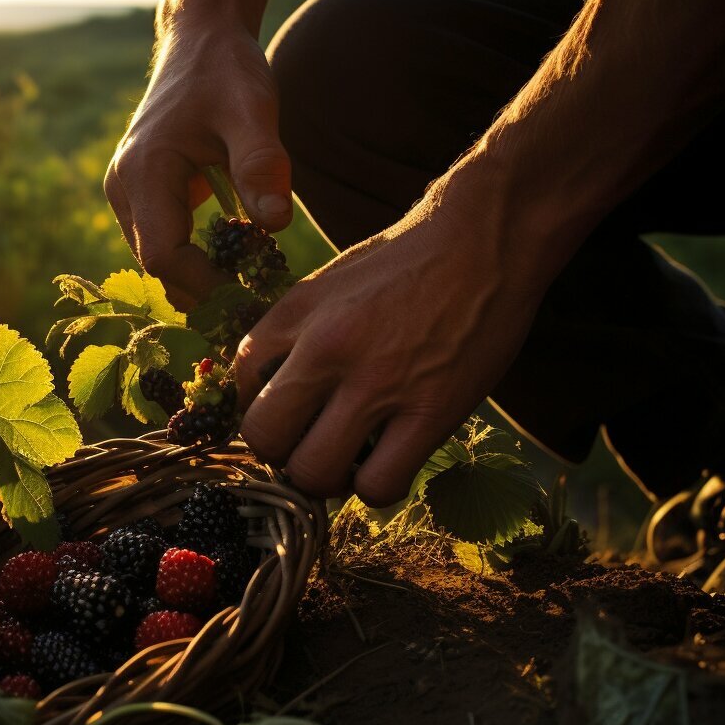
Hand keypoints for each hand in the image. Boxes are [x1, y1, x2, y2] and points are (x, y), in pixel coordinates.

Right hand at [105, 12, 290, 307]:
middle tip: (258, 299)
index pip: (164, 256)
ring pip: (160, 262)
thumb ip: (262, 165)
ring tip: (251, 279)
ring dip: (202, 278)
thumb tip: (275, 225)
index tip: (252, 295)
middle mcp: (124, 190)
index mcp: (143, 172)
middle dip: (205, 289)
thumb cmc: (225, 72)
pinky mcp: (140, 199)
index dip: (206, 284)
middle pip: (158, 267)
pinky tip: (235, 258)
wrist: (200, 45)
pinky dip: (198, 260)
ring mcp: (127, 196)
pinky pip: (165, 245)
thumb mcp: (251, 111)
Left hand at [233, 188, 560, 505]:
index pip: (239, 386)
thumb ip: (291, 332)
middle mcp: (325, 349)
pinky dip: (376, 487)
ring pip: (314, 472)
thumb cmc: (406, 261)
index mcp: (295, 315)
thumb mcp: (329, 282)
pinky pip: (380, 484)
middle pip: (263, 438)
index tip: (286, 413)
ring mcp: (378, 382)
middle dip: (280, 455)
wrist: (485, 237)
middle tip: (308, 446)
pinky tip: (387, 463)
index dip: (258, 410)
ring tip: (347, 460)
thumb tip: (264, 390)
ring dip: (325, 480)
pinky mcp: (432, 410)